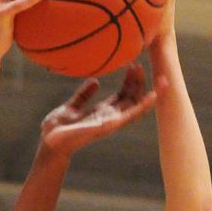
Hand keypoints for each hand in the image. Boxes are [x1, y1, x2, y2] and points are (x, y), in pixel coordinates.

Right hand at [39, 66, 155, 157]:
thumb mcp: (80, 123)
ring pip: (121, 96)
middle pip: (131, 99)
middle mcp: (109, 117)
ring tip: (132, 65)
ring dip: (129, 82)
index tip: (159, 85)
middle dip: (138, 83)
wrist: (51, 145)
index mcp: (110, 121)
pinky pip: (102, 95)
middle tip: (138, 65)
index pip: (135, 108)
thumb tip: (100, 91)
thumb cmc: (66, 138)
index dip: (148, 98)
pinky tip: (107, 74)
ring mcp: (100, 113)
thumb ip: (89, 108)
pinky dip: (108, 85)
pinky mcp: (88, 110)